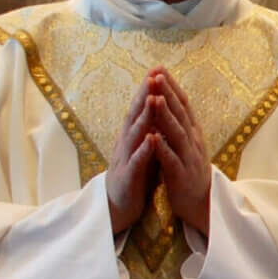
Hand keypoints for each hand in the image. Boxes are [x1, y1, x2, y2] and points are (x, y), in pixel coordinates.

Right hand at [106, 75, 159, 234]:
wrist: (119, 208)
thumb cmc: (135, 177)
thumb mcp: (143, 149)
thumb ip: (148, 130)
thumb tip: (158, 108)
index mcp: (132, 137)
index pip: (140, 109)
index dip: (148, 90)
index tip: (158, 70)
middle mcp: (126, 144)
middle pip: (134, 115)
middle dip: (144, 95)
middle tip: (153, 75)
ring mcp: (125, 159)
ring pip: (134, 134)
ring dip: (144, 117)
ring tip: (152, 99)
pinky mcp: (128, 177)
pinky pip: (136, 162)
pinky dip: (144, 149)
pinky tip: (152, 139)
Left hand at [144, 68, 213, 235]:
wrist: (200, 203)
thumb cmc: (188, 171)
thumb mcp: (185, 143)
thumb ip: (178, 124)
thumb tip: (168, 101)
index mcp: (192, 132)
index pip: (183, 104)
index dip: (172, 86)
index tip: (159, 69)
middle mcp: (193, 141)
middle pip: (180, 113)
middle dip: (167, 94)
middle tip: (156, 75)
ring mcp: (189, 157)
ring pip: (176, 133)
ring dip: (165, 116)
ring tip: (154, 99)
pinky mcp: (182, 175)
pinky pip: (171, 159)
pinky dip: (162, 147)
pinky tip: (153, 137)